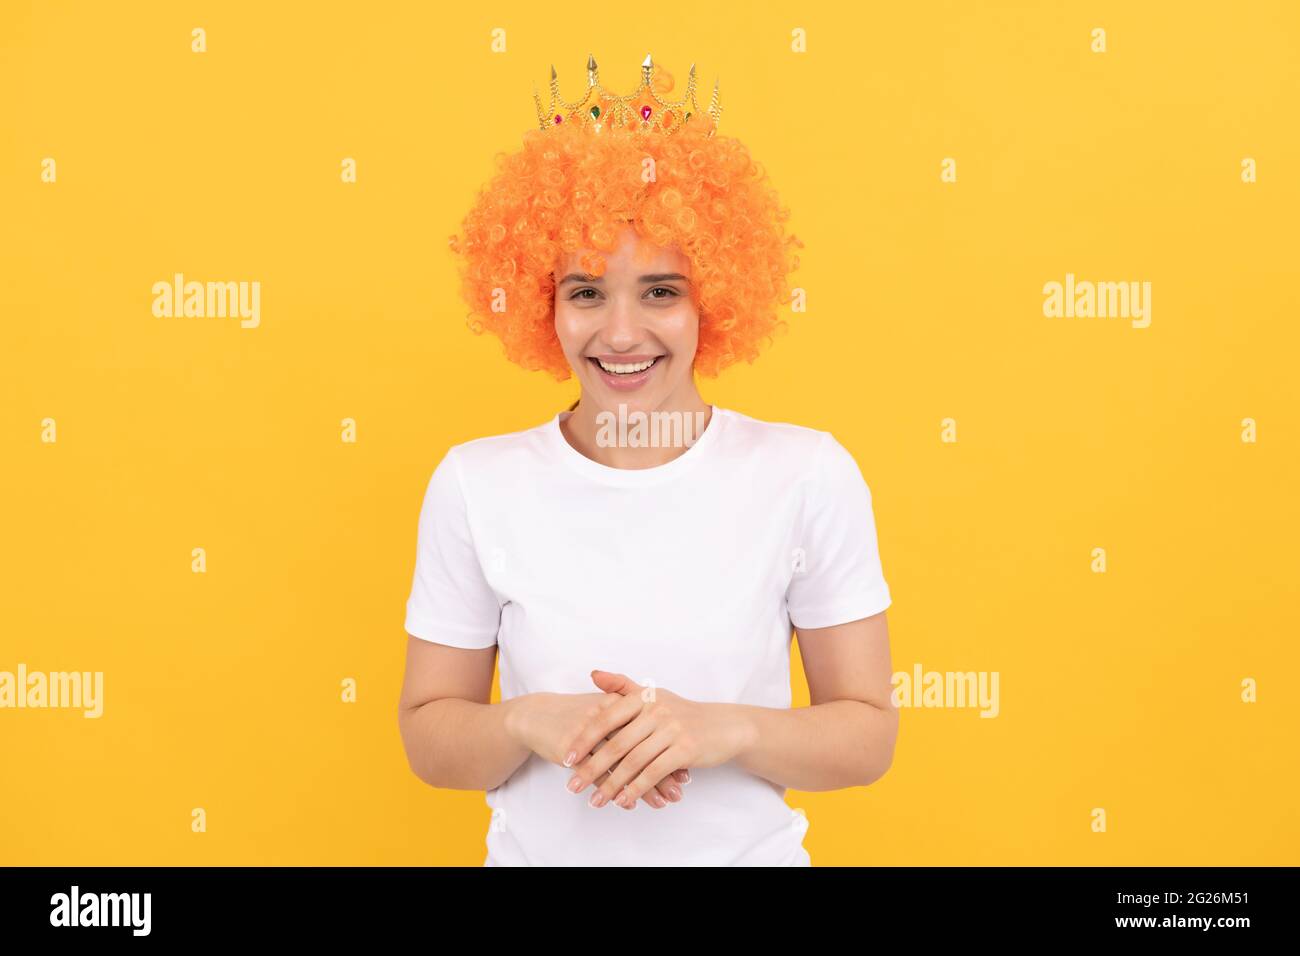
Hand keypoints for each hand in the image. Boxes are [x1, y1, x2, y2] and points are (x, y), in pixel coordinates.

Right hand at [504, 691, 688, 808]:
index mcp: (617, 705)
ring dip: (643, 786)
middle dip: (662, 771)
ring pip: (622, 764)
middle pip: (640, 748)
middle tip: (680, 790)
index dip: (669, 750)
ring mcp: (588, 736)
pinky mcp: (572, 752)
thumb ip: (632, 717)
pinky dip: (614, 790)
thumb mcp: (605, 707)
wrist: (537, 717)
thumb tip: (663, 735)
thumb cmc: (576, 714)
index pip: (650, 731)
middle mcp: (605, 718)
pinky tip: (627, 803)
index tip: (686, 769)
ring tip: (662, 802)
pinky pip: (597, 775)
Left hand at [563, 670, 753, 809]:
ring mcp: (671, 729)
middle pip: (616, 743)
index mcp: (644, 697)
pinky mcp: (685, 749)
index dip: (584, 739)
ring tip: (594, 801)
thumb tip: (593, 674)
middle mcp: (656, 711)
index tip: (566, 758)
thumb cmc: (683, 713)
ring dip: (611, 785)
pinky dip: (636, 789)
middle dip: (592, 768)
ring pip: (633, 762)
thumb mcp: (654, 695)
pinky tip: (623, 801)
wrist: (724, 726)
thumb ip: (622, 686)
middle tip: (572, 786)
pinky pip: (654, 772)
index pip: (606, 719)